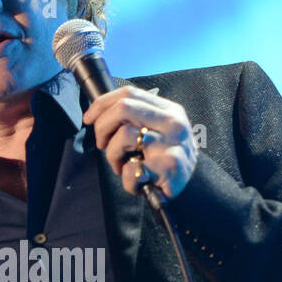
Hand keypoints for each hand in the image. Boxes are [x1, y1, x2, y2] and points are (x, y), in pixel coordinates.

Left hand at [82, 85, 197, 199]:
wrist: (192, 188)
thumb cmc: (165, 160)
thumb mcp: (156, 132)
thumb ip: (136, 119)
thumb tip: (99, 114)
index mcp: (168, 110)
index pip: (129, 93)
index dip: (102, 103)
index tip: (89, 118)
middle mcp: (172, 122)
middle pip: (123, 108)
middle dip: (102, 126)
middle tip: (101, 144)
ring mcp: (172, 143)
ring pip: (125, 135)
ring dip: (113, 155)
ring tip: (121, 165)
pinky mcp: (168, 166)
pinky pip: (131, 168)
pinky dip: (126, 178)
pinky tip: (137, 180)